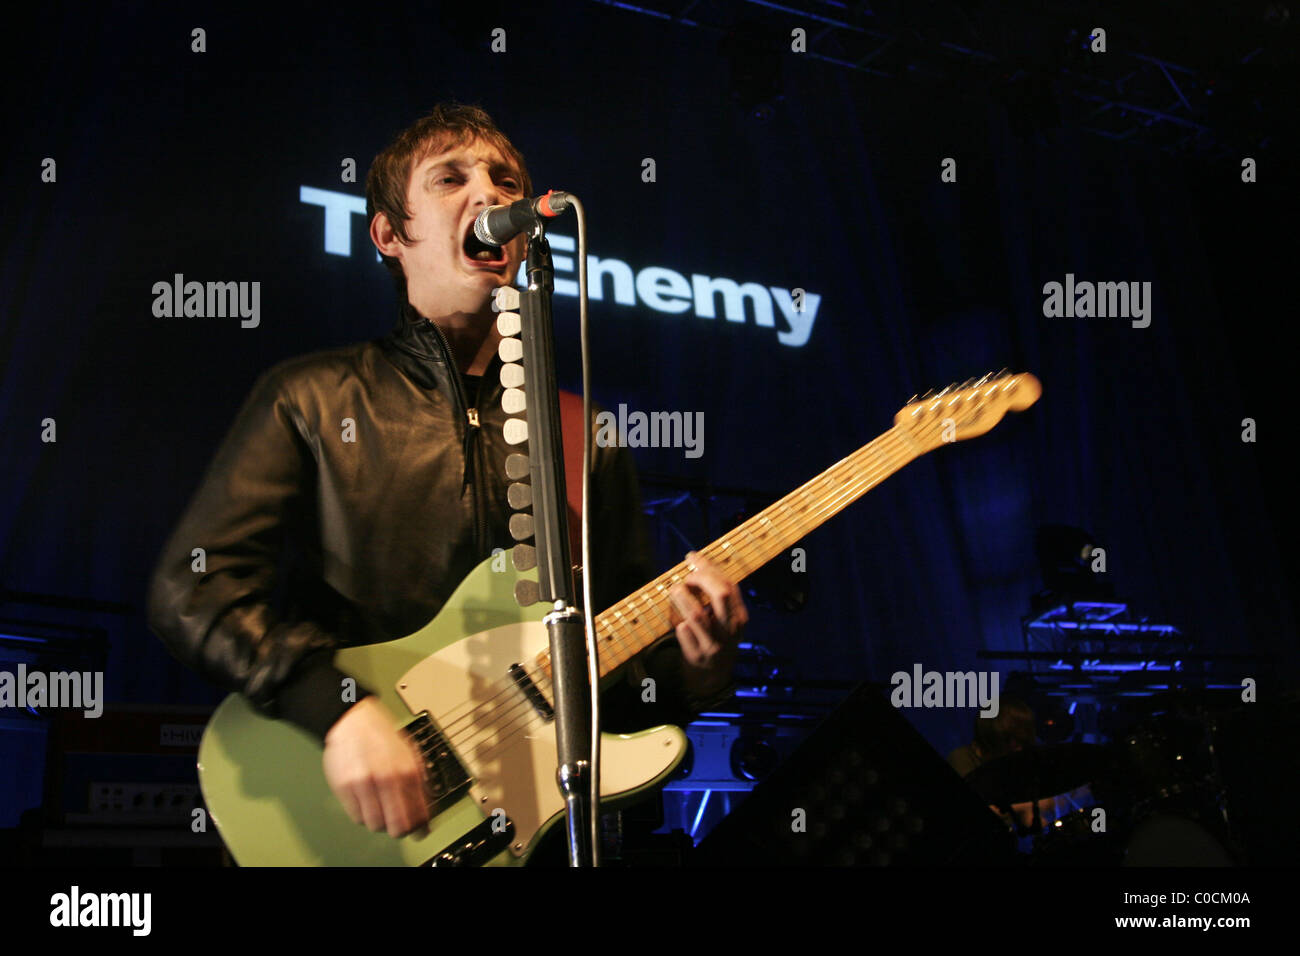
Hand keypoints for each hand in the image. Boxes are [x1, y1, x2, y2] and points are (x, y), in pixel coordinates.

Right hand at [322, 696, 429, 838]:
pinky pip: (357, 817)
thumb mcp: (410, 755)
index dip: (420, 827)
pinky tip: (365, 801)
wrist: (353, 720)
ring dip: (379, 822)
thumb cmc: (381, 737)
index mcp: (409, 771)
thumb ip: (417, 784)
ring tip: (379, 809)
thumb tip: (424, 813)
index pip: (419, 814)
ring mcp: (365, 784)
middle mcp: (388, 779)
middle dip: (399, 830)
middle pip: (398, 827)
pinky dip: (362, 814)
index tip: (419, 831)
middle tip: (397, 826)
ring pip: (376, 825)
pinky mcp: (345, 788)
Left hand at [668, 550, 747, 699]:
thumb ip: (716, 594)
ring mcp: (714, 644)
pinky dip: (679, 622)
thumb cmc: (717, 637)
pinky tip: (678, 621)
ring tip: (675, 590)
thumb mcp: (724, 618)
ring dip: (683, 597)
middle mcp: (730, 630)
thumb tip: (695, 560)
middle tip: (687, 577)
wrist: (713, 675)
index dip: (709, 568)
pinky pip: (684, 632)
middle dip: (700, 578)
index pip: (729, 585)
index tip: (693, 557)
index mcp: (739, 617)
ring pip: (697, 614)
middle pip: (720, 594)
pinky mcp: (697, 655)